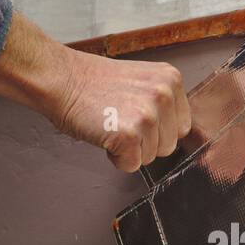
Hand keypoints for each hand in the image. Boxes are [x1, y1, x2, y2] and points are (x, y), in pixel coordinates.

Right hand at [0, 11, 190, 172]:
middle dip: (145, 142)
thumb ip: (162, 102)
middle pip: (169, 145)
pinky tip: (104, 134)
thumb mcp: (141, 82)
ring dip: (130, 149)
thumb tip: (174, 132)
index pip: (182, 126)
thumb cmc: (94, 84)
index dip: (157, 130)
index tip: (135, 118)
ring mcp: (148, 115)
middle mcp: (165, 95)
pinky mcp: (130, 135)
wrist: (62, 79)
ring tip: (111, 124)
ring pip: (151, 157)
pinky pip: (132, 165)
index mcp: (171, 80)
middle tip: (119, 120)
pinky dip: (116, 158)